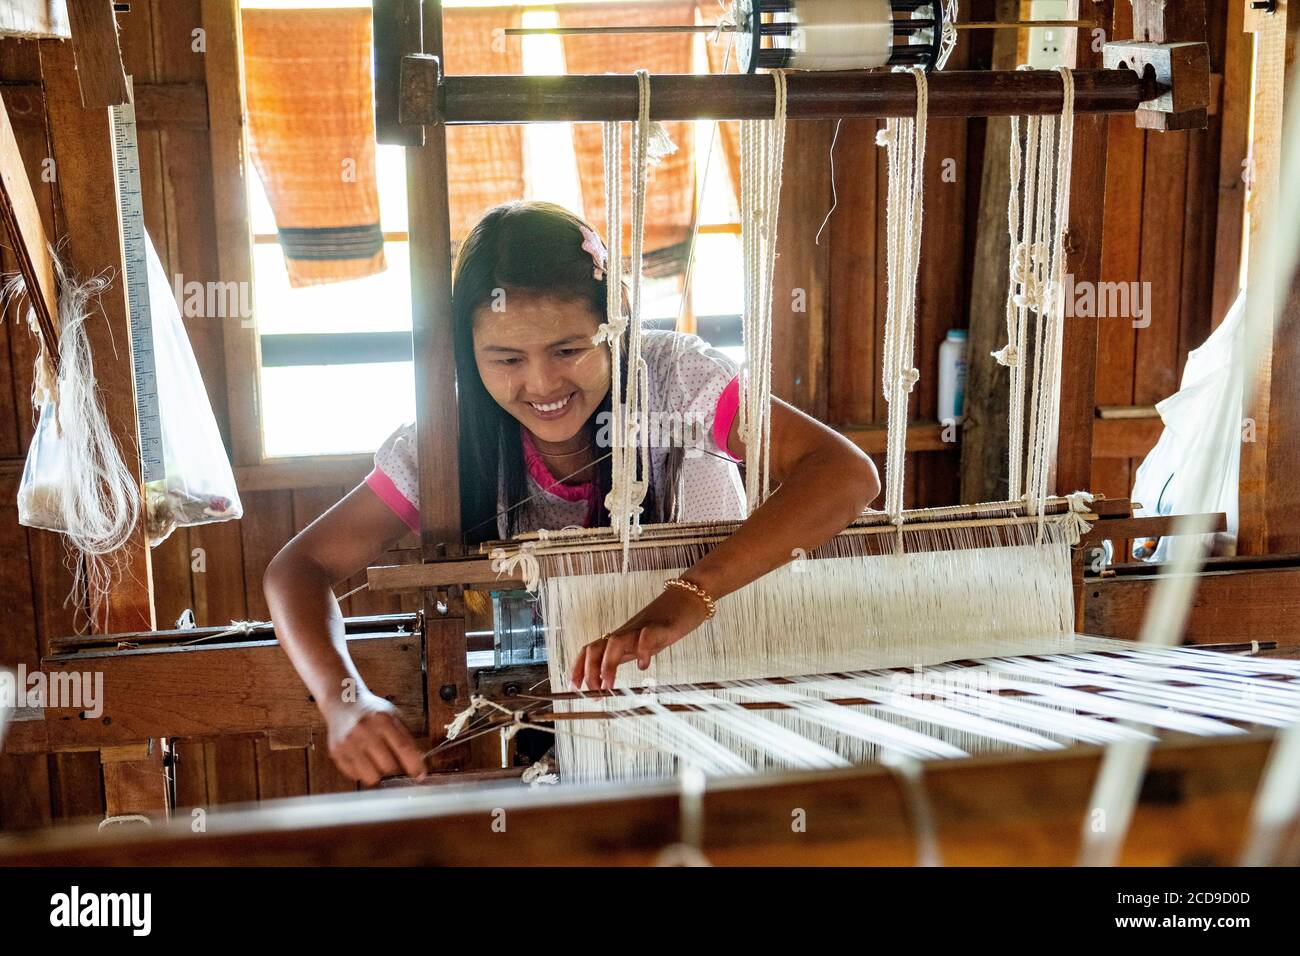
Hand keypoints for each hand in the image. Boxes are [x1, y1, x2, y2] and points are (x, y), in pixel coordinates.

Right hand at [325, 690, 426, 785]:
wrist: (343, 702)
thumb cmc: (371, 711)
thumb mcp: (393, 715)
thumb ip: (406, 738)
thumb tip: (418, 764)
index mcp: (383, 719)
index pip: (403, 747)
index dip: (414, 765)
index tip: (420, 775)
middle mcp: (364, 731)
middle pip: (389, 766)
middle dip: (395, 768)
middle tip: (393, 761)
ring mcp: (349, 743)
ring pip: (372, 776)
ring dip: (379, 774)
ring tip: (377, 762)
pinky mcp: (337, 753)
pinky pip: (356, 776)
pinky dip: (363, 773)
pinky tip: (364, 760)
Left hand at [569, 582, 711, 690]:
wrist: (687, 599)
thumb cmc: (664, 624)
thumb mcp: (640, 644)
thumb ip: (625, 657)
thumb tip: (606, 680)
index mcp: (620, 638)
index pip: (590, 650)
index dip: (578, 668)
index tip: (574, 687)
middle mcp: (626, 633)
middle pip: (596, 647)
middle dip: (589, 671)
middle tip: (594, 693)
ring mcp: (642, 628)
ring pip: (615, 642)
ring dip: (608, 665)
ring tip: (610, 685)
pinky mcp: (662, 627)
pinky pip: (647, 637)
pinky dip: (642, 652)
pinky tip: (643, 665)